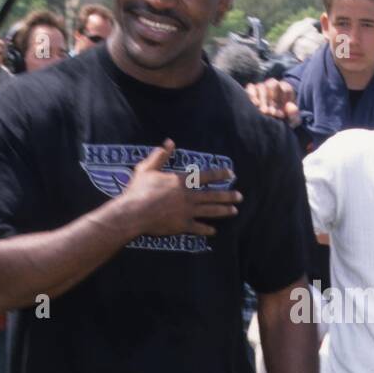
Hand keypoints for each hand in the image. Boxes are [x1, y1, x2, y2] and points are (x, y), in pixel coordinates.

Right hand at [117, 140, 240, 239]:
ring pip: (210, 211)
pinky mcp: (182, 226)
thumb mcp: (147, 168)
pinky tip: (214, 231)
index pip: (206, 176)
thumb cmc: (138, 190)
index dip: (220, 174)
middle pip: (213, 195)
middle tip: (240, 197)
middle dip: (228, 196)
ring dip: (224, 211)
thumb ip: (160, 155)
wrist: (133, 213)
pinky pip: (198, 228)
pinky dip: (207, 230)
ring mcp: (187, 212)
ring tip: (234, 211)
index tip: (231, 174)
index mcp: (181, 181)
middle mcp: (188, 196)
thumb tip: (169, 141)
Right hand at [246, 79, 300, 124]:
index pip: (285, 89)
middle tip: (271, 113)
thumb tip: (289, 106)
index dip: (284, 100)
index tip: (282, 114)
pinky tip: (255, 105)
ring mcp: (262, 86)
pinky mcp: (252, 89)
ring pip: (261, 87)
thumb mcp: (292, 119)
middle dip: (272, 100)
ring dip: (262, 100)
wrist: (273, 120)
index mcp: (286, 89)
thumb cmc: (284, 118)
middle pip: (272, 86)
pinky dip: (252, 95)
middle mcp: (274, 85)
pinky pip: (251, 88)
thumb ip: (294, 114)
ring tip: (263, 112)